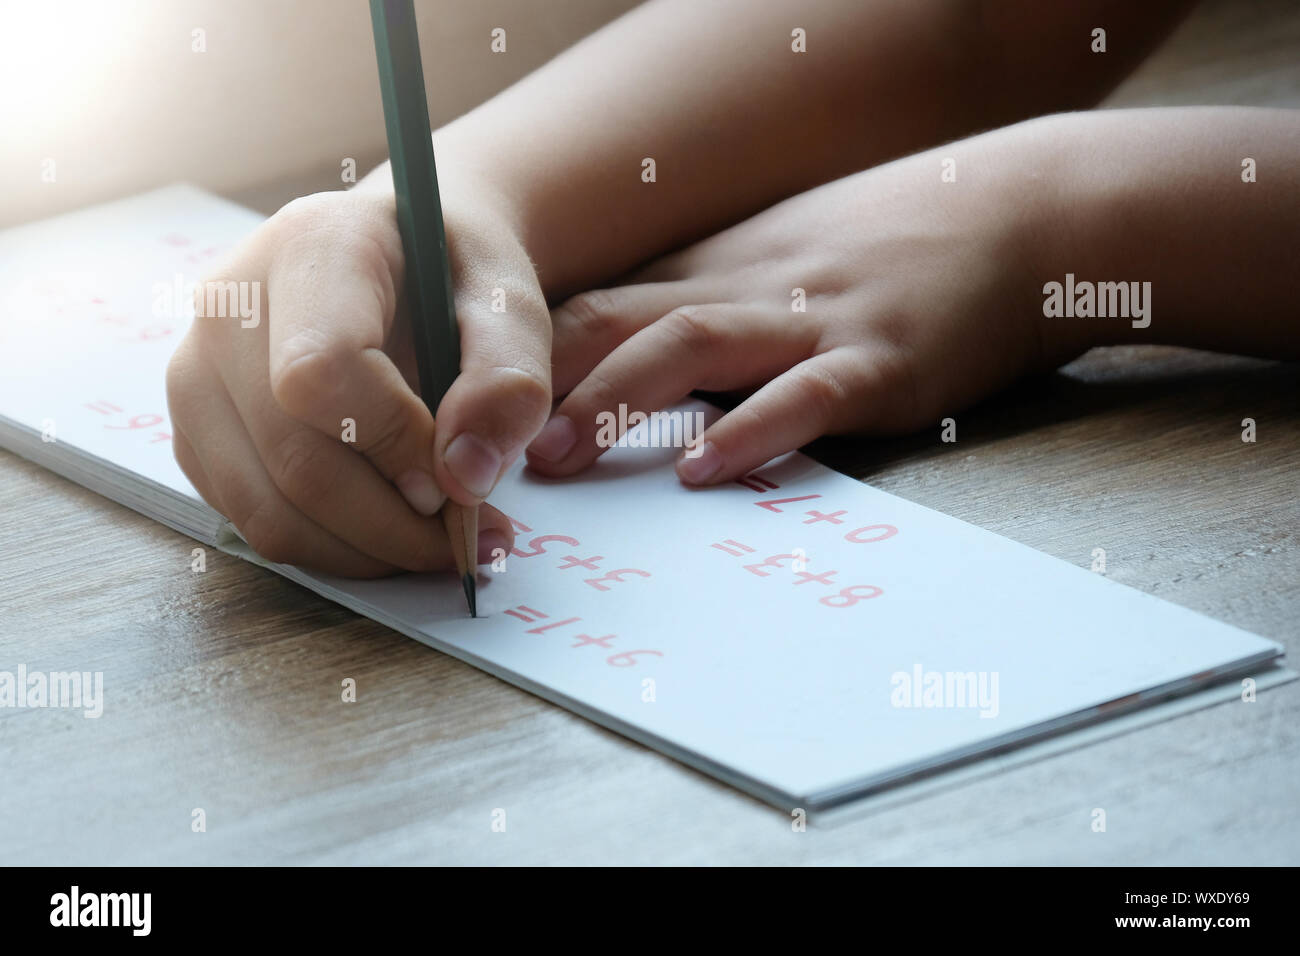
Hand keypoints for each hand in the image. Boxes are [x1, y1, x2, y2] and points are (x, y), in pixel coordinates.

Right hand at [166, 172, 551, 575]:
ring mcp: (195, 372)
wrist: (396, 254)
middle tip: (472, 536)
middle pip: (296, 461)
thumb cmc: (453, 276)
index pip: (321, 370)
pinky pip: (251, 521)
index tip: (460, 478)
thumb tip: (465, 477)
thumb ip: (507, 378)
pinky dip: (330, 548)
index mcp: (311, 249)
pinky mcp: (194, 430)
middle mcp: (229, 309)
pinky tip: (388, 525)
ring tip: (439, 540)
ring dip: (367, 550)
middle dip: (396, 524)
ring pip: (267, 511)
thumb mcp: (509, 303)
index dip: (394, 444)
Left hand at [526, 131, 1084, 484]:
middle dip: (541, 383)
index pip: (596, 306)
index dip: (523, 361)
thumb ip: (708, 307)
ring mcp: (810, 320)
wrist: (1014, 213)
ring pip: (691, 346)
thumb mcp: (781, 260)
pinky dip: (753, 431)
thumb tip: (632, 368)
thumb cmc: (889, 246)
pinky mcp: (879, 359)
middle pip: (618, 320)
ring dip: (616, 401)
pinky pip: (805, 394)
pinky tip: (708, 470)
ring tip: (559, 458)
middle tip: (478, 446)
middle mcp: (746, 288)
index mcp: (716, 270)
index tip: (471, 416)